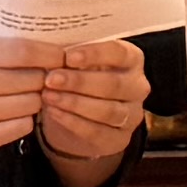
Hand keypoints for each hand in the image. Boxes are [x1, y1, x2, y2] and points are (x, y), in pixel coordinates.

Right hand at [0, 28, 75, 153]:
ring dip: (37, 98)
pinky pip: (21, 127)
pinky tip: (15, 109)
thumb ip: (5, 45)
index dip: (50, 54)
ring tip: (28, 91)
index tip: (64, 55)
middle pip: (31, 80)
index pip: (23, 52)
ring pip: (30, 105)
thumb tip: (56, 48)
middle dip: (46, 77)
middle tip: (48, 75)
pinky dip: (25, 117)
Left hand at [32, 47, 151, 178]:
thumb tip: (51, 48)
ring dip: (75, 103)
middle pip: (114, 84)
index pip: (120, 53)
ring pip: (108, 110)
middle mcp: (137, 86)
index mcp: (132, 59)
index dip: (95, 54)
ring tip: (49, 96)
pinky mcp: (120, 138)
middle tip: (51, 79)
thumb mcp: (78, 61)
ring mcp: (132, 115)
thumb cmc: (79, 76)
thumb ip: (72, 53)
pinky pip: (98, 132)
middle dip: (80, 82)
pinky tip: (54, 112)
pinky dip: (73, 122)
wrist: (80, 114)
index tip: (69, 57)